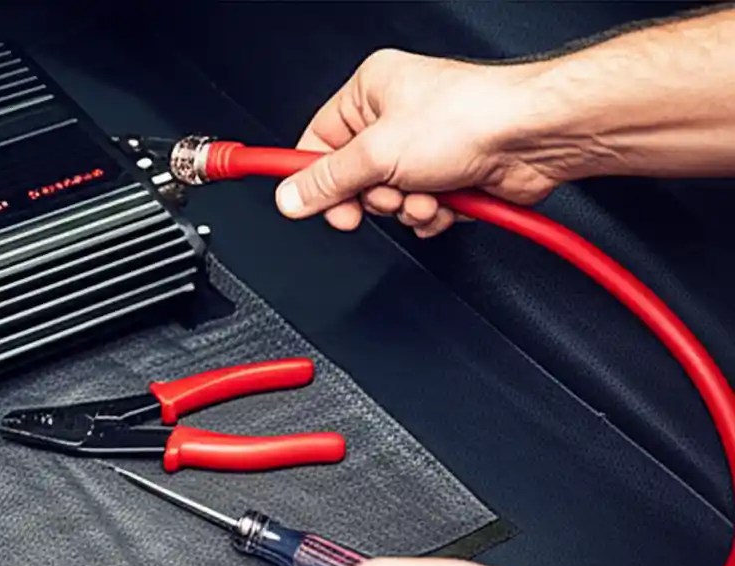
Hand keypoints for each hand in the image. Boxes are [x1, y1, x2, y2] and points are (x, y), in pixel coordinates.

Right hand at [277, 49, 567, 236]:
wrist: (532, 137)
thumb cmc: (471, 117)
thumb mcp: (378, 153)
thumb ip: (328, 181)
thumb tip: (291, 197)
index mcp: (370, 92)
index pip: (317, 142)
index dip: (311, 177)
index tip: (303, 201)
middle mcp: (395, 117)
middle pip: (352, 178)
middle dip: (372, 198)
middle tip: (384, 195)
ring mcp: (423, 148)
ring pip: (387, 200)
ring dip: (405, 208)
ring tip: (426, 194)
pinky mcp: (448, 175)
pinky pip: (418, 210)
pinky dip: (430, 215)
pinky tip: (446, 202)